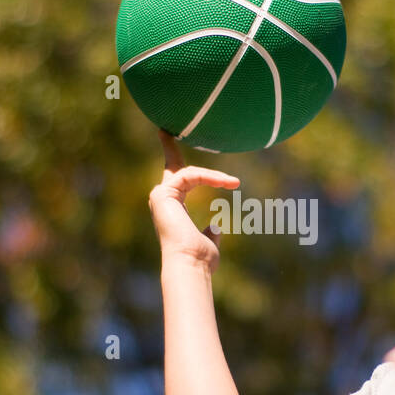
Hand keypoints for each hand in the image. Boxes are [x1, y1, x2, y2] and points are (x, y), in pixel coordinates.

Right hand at [148, 130, 239, 272]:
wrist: (190, 265)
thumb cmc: (200, 259)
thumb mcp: (209, 242)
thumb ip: (210, 233)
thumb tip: (216, 227)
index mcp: (173, 209)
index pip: (179, 180)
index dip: (182, 164)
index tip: (184, 153)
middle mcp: (162, 200)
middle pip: (171, 166)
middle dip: (170, 146)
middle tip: (167, 128)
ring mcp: (160, 196)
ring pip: (189, 172)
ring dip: (215, 176)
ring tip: (235, 182)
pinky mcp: (163, 193)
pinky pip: (190, 175)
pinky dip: (210, 177)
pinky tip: (227, 183)